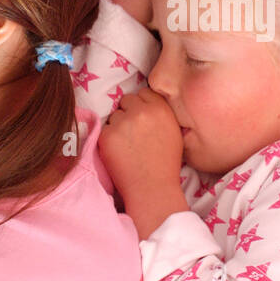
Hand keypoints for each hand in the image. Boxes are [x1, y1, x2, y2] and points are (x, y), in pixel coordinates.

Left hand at [99, 88, 187, 237]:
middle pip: (127, 100)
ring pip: (115, 115)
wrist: (152, 188)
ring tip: (128, 146)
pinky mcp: (107, 135)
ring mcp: (122, 123)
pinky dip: (109, 140)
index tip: (143, 119)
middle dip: (128, 113)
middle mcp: (141, 112)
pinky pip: (105, 129)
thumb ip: (161, 113)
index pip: (144, 92)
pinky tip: (120, 153)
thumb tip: (147, 102)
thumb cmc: (166, 163)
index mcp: (160, 109)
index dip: (143, 105)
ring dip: (118, 126)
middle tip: (134, 133)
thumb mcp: (174, 131)